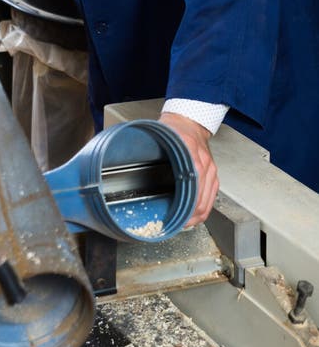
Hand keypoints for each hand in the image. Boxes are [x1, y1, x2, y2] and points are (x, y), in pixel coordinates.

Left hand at [159, 111, 218, 226]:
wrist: (189, 123)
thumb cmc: (174, 130)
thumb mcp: (160, 139)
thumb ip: (150, 152)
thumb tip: (134, 165)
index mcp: (189, 152)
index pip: (192, 185)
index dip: (184, 205)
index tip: (174, 215)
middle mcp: (203, 162)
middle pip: (201, 198)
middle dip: (189, 216)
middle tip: (177, 224)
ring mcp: (210, 169)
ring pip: (208, 200)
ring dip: (197, 215)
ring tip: (184, 223)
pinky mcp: (213, 173)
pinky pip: (212, 196)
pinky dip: (204, 208)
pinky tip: (195, 214)